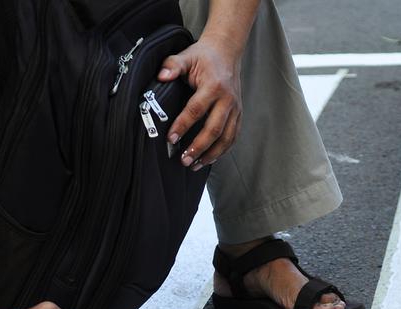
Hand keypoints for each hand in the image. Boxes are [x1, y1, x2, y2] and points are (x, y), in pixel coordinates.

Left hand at [158, 36, 241, 170]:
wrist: (227, 52)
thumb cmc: (205, 57)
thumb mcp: (186, 56)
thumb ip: (172, 65)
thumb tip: (161, 76)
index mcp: (214, 86)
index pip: (196, 110)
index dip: (183, 125)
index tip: (171, 138)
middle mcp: (228, 100)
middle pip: (214, 129)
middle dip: (199, 147)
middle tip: (184, 159)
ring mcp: (236, 109)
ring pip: (227, 138)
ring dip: (212, 154)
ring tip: (196, 164)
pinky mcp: (239, 114)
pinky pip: (233, 137)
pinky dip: (222, 150)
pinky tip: (210, 158)